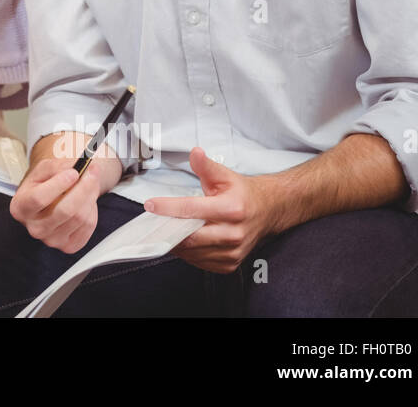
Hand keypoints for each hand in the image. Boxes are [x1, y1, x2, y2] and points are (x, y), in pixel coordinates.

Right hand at [9, 155, 104, 253]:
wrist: (50, 200)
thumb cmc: (44, 184)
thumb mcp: (43, 170)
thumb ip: (57, 167)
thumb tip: (76, 168)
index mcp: (20, 207)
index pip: (39, 198)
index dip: (58, 184)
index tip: (74, 172)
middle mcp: (33, 227)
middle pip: (64, 210)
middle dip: (83, 188)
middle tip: (92, 172)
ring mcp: (51, 240)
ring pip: (80, 218)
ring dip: (90, 196)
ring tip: (90, 183)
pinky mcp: (68, 246)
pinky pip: (88, 226)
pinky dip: (92, 210)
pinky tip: (86, 201)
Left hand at [144, 147, 279, 272]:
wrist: (267, 211)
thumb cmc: (242, 193)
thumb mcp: (225, 175)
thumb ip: (206, 166)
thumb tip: (195, 152)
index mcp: (232, 209)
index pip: (191, 210)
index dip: (168, 208)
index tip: (150, 205)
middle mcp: (234, 233)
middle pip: (190, 236)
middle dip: (168, 229)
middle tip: (153, 222)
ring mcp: (233, 251)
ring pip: (193, 252)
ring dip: (176, 243)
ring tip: (166, 230)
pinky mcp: (231, 264)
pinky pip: (201, 262)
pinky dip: (188, 253)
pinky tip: (183, 241)